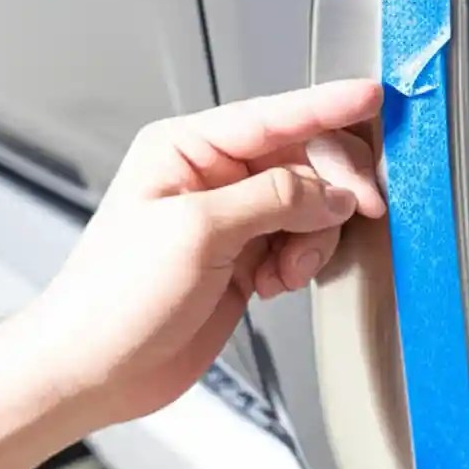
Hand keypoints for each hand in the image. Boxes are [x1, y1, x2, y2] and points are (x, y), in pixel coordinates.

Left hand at [23, 80, 384, 425]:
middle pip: (302, 158)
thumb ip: (272, 199)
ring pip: (310, 205)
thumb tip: (331, 191)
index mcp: (185, 149)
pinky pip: (300, 243)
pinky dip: (303, 262)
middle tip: (360, 207)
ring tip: (287, 269)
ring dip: (314, 236)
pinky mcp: (244, 260)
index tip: (371, 97)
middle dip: (333, 186)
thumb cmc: (113, 299)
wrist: (96, 371)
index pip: (273, 115)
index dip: (328, 106)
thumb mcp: (196, 232)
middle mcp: (211, 178)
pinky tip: (276, 282)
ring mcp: (230, 220)